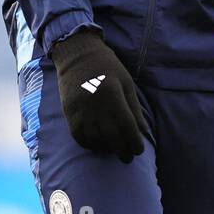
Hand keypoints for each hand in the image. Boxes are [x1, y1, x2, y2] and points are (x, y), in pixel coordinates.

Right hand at [50, 28, 148, 162]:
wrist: (77, 56)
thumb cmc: (107, 67)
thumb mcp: (126, 83)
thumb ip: (134, 108)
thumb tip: (143, 132)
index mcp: (112, 95)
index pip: (126, 127)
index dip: (134, 142)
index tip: (139, 150)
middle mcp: (95, 106)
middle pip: (112, 137)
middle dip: (123, 151)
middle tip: (129, 157)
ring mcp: (80, 112)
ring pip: (96, 141)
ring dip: (107, 149)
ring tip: (115, 150)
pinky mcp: (69, 115)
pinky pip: (80, 138)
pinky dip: (91, 145)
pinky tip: (100, 144)